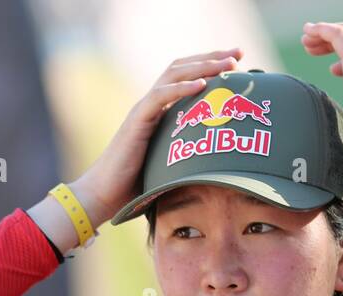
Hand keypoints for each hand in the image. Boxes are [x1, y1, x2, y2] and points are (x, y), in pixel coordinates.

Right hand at [74, 49, 244, 227]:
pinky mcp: (137, 121)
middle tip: (239, 53)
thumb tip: (222, 166)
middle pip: (182, 68)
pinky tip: (202, 84)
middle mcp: (151, 104)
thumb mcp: (171, 166)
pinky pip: (160, 97)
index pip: (185, 77)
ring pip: (173, 75)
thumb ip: (191, 157)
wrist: (103, 194)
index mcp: (159, 111)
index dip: (210, 66)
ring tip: (228, 63)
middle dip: (212, 57)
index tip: (238, 63)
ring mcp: (143, 110)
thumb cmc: (136, 187)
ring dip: (202, 66)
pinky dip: (181, 88)